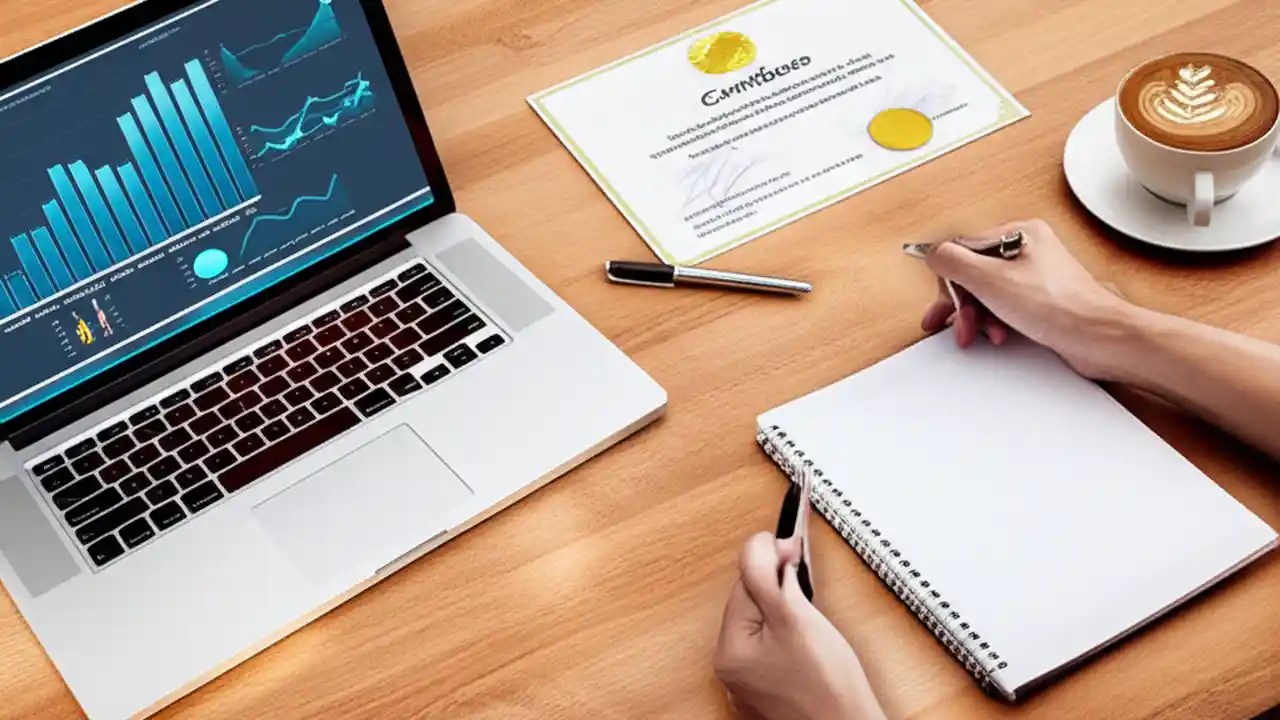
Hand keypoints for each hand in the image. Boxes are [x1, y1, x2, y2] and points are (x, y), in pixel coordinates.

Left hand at [714, 533, 886, 719]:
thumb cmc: (828, 686)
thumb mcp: (795, 616)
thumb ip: (770, 576)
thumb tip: (761, 545)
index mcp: (728, 651)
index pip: (743, 585)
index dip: (769, 562)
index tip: (791, 545)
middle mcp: (731, 669)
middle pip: (751, 606)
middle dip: (778, 589)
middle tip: (804, 578)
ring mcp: (749, 683)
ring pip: (764, 627)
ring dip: (785, 611)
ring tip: (810, 619)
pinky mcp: (770, 691)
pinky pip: (773, 650)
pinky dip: (789, 637)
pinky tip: (811, 645)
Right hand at [920, 218, 1135, 379]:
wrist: (1099, 338)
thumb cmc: (1059, 307)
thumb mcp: (990, 279)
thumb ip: (953, 261)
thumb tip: (932, 253)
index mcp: (1018, 233)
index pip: (962, 249)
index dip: (949, 281)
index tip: (942, 305)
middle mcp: (1027, 249)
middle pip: (973, 272)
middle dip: (962, 303)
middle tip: (958, 325)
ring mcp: (1034, 275)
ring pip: (987, 291)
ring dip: (978, 316)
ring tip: (979, 335)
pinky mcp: (1041, 299)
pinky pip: (1003, 305)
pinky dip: (995, 321)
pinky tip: (997, 334)